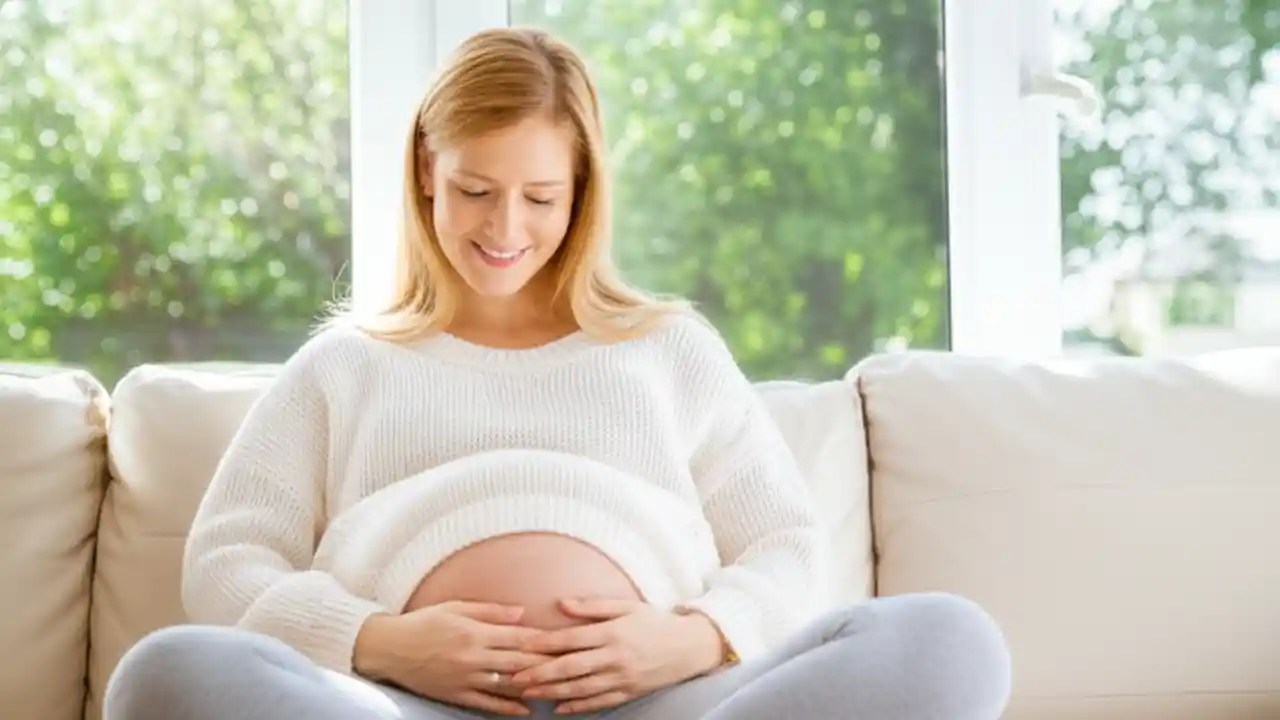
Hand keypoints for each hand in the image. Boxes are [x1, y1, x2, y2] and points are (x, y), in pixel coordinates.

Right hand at [353, 601, 554, 716]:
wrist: (388, 648)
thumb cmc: (423, 623)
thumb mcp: (455, 607)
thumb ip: (490, 611)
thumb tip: (522, 613)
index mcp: (474, 632)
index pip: (519, 637)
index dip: (545, 640)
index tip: (566, 641)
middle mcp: (472, 657)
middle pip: (519, 662)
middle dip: (547, 664)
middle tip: (571, 665)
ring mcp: (465, 679)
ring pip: (507, 685)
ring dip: (533, 687)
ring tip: (557, 688)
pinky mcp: (456, 694)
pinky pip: (486, 704)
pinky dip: (507, 708)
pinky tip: (526, 710)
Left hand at [509, 598, 725, 714]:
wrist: (689, 647)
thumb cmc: (655, 622)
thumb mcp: (627, 606)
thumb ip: (593, 606)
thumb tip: (562, 604)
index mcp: (613, 632)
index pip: (571, 638)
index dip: (544, 642)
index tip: (522, 645)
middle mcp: (615, 657)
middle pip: (571, 667)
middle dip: (540, 673)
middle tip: (515, 677)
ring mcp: (622, 678)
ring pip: (581, 689)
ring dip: (552, 692)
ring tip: (529, 693)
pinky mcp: (629, 693)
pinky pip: (599, 703)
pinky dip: (578, 707)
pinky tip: (558, 709)